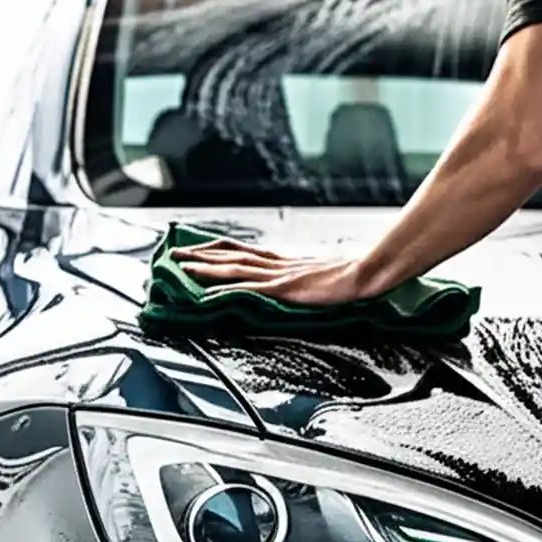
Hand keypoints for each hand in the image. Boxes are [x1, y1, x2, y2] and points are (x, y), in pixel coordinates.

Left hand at [171, 238, 370, 305]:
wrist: (364, 274)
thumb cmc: (349, 275)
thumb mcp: (320, 272)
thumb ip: (303, 274)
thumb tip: (294, 281)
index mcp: (284, 260)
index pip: (244, 250)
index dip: (219, 248)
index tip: (199, 247)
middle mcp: (276, 264)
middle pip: (232, 255)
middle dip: (203, 255)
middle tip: (177, 254)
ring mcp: (279, 276)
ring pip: (235, 268)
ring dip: (206, 268)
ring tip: (184, 268)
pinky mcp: (284, 289)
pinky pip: (248, 289)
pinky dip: (226, 289)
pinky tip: (210, 294)